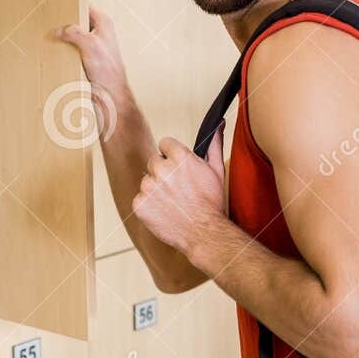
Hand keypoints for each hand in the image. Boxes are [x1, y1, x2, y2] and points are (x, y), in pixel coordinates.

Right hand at [56, 6, 130, 119]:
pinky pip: (72, 48)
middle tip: (52, 21)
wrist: (110, 94)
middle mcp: (99, 32)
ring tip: (52, 36)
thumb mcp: (90, 45)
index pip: (86, 6)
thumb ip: (75, 33)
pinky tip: (56, 51)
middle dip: (65, 22)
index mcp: (104, 24)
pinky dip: (64, 49)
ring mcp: (92, 45)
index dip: (73, 3)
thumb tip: (60, 30)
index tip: (59, 3)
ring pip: (74, 35)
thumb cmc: (108, 72)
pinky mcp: (87, 57)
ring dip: (64, 37)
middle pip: (78, 20)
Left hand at [132, 126, 228, 271]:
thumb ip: (214, 145)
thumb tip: (218, 125)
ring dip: (155, 189)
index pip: (165, 143)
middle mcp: (162, 168)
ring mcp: (148, 187)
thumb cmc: (212, 203)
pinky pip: (139, 199)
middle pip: (154, 161)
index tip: (177, 167)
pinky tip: (164, 211)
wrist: (203, 232)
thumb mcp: (217, 170)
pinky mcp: (139, 203)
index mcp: (180, 157)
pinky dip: (148, 205)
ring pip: (146, 181)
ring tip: (172, 202)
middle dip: (162, 172)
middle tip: (177, 188)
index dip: (171, 155)